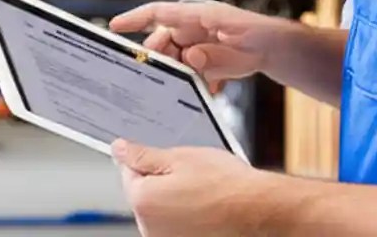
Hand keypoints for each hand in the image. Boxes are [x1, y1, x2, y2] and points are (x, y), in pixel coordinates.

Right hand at [109, 0, 288, 92]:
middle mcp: (193, 25)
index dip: (134, 19)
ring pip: (174, 58)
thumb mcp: (238, 50)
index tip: (115, 27)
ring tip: (197, 82)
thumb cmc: (259, 39)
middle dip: (161, 58)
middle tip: (167, 73)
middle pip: (163, 40)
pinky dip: (195, 79)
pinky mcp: (202, 55)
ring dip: (180, 73)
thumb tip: (190, 57)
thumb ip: (214, 56)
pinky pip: (187, 67)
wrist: (274, 49)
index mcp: (199, 15)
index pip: (159, 13)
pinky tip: (211, 86)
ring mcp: (196, 40)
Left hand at [113, 139, 275, 236]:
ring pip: (160, 208)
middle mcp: (148, 226)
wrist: (257, 210)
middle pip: (143, 192)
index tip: (165, 157)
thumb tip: (119, 148)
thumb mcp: (180, 157)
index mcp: (142, 200)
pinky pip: (175, 223)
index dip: (147, 158)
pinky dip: (185, 213)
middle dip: (161, 179)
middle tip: (191, 172)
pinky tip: (205, 205)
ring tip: (203, 190)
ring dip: (174, 197)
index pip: (127, 170)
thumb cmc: (225, 184)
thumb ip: (143, 154)